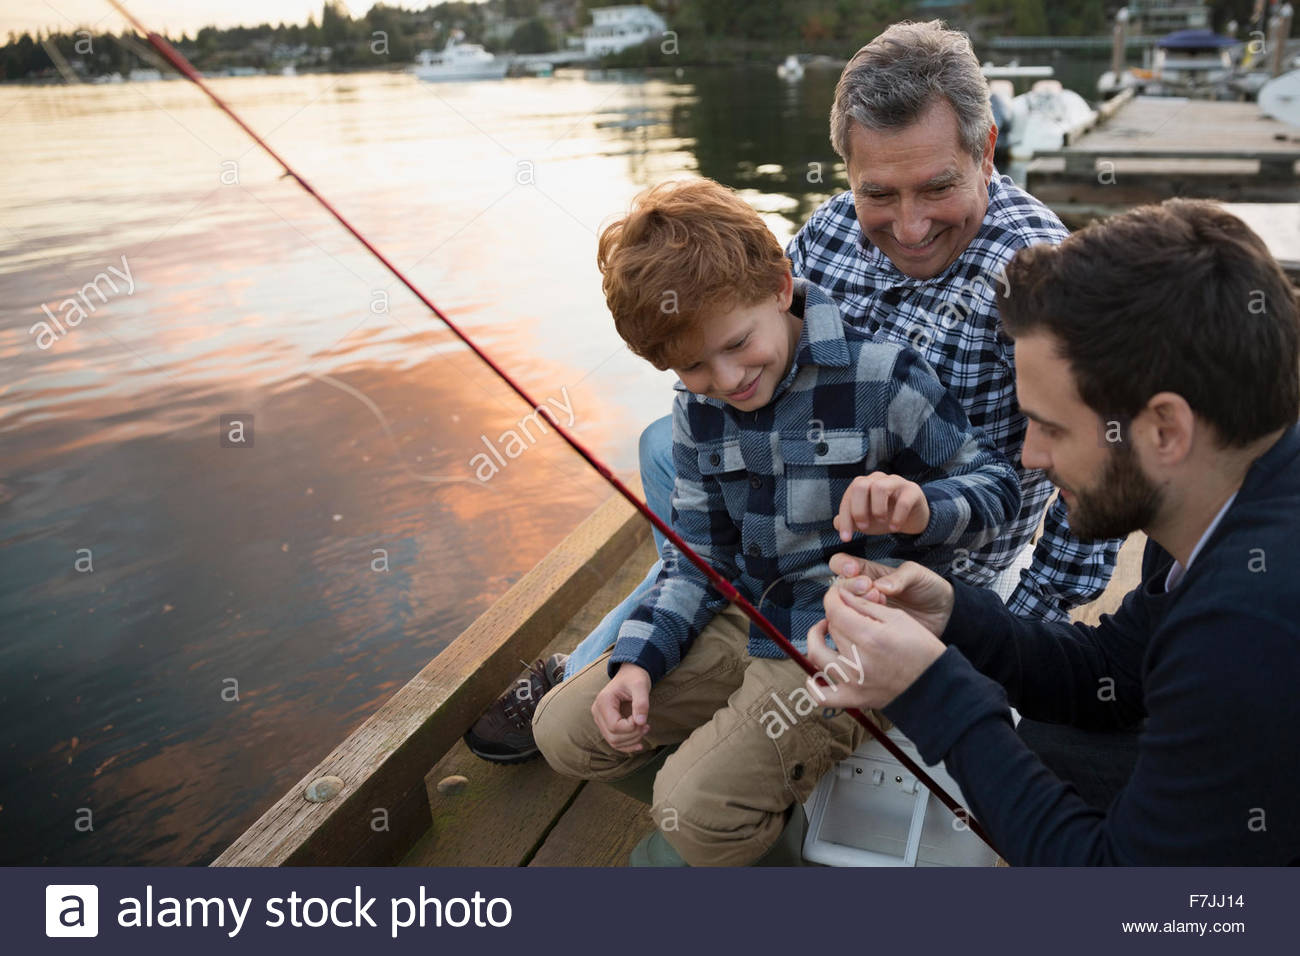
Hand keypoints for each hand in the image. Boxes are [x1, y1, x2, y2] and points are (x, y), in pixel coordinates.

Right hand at [592, 664, 651, 752]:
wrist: (630, 674)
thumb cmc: (635, 677)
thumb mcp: (641, 686)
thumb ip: (641, 703)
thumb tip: (640, 722)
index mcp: (603, 701)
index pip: (614, 726)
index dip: (631, 727)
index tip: (643, 719)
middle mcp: (597, 712)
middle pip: (613, 736)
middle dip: (633, 735)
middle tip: (647, 726)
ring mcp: (600, 719)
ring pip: (613, 742)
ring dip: (631, 741)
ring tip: (645, 729)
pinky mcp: (606, 724)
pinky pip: (614, 741)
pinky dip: (627, 745)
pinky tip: (639, 744)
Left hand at [804, 585, 946, 710]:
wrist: (936, 685)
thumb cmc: (922, 650)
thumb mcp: (899, 618)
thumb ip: (866, 606)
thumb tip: (842, 596)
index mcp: (870, 637)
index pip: (835, 610)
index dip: (832, 597)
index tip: (836, 594)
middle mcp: (857, 661)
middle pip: (830, 629)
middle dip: (836, 615)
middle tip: (847, 612)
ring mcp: (853, 682)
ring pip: (817, 654)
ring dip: (817, 638)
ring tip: (827, 632)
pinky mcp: (854, 699)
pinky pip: (822, 696)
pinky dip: (813, 685)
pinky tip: (817, 672)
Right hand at [828, 553, 954, 636]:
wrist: (944, 615)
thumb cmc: (929, 589)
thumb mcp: (918, 575)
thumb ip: (900, 577)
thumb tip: (880, 586)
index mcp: (869, 572)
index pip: (841, 564)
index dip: (842, 565)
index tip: (854, 570)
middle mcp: (862, 591)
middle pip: (838, 587)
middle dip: (850, 587)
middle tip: (871, 589)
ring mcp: (866, 610)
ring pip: (844, 607)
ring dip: (857, 604)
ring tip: (880, 602)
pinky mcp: (872, 629)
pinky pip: (856, 626)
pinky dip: (862, 622)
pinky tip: (879, 619)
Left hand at [834, 472, 929, 539]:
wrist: (912, 517)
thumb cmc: (884, 516)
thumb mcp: (865, 521)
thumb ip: (850, 521)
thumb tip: (837, 523)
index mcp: (863, 485)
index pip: (848, 497)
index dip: (845, 518)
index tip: (846, 538)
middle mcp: (877, 479)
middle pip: (860, 485)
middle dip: (858, 509)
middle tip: (863, 528)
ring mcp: (896, 482)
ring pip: (880, 487)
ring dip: (877, 509)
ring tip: (881, 523)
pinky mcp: (912, 490)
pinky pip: (903, 500)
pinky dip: (897, 516)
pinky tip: (894, 528)